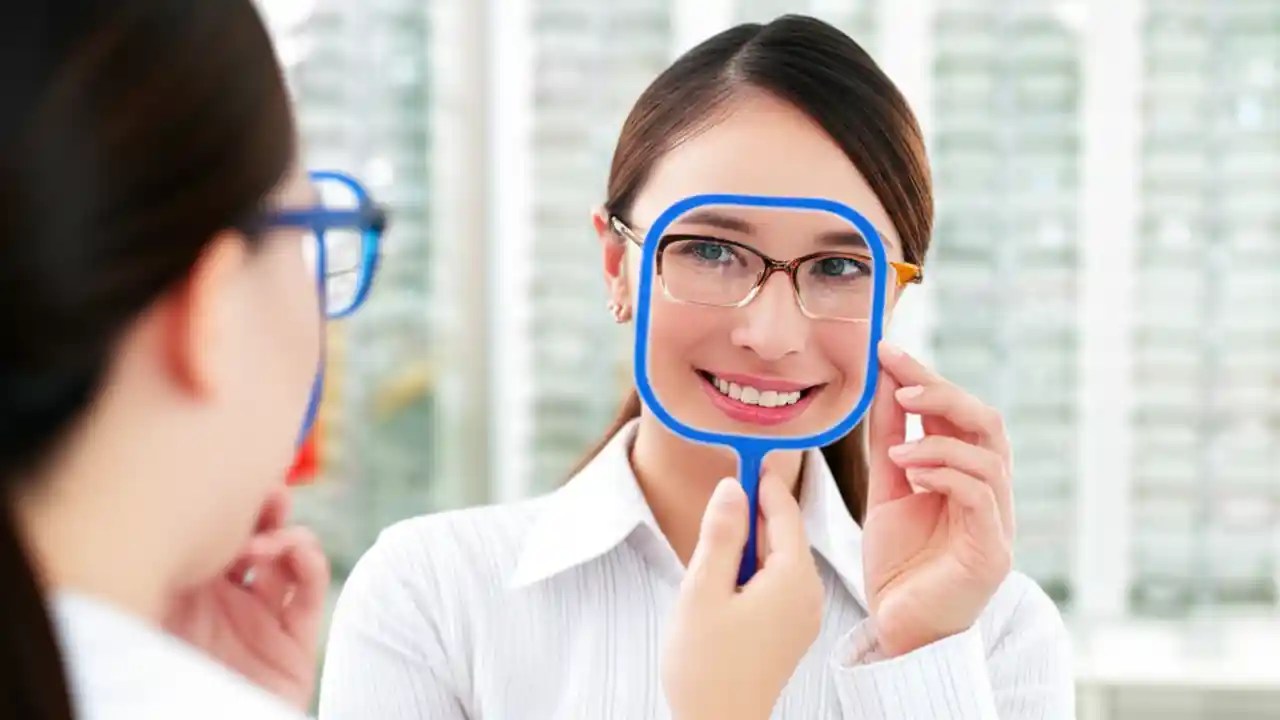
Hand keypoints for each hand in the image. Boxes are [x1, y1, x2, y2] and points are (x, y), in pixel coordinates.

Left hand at [163, 488, 329, 709]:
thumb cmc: (153, 674)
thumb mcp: (149, 605)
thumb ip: (166, 565)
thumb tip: (183, 509)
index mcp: (184, 592)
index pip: (211, 535)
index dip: (228, 505)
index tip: (233, 480)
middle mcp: (223, 602)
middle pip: (253, 537)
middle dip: (264, 509)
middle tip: (265, 494)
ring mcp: (261, 621)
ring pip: (287, 556)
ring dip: (286, 535)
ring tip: (266, 543)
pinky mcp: (293, 644)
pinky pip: (309, 592)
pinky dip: (310, 564)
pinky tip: (296, 555)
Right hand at [663, 474, 823, 719]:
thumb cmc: (706, 666)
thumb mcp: (702, 590)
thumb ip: (720, 534)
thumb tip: (732, 486)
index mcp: (794, 579)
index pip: (785, 512)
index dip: (764, 480)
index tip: (749, 451)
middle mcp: (809, 595)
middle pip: (784, 535)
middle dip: (756, 511)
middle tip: (728, 484)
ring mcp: (803, 617)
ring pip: (780, 560)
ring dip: (751, 543)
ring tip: (716, 541)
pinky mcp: (791, 633)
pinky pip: (778, 584)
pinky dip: (755, 570)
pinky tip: (725, 580)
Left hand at [862, 341, 1014, 657]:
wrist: (898, 628)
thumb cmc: (899, 563)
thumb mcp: (888, 488)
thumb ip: (889, 441)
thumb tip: (884, 385)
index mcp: (968, 474)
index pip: (960, 414)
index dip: (928, 379)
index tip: (888, 352)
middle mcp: (991, 492)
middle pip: (986, 423)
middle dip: (942, 395)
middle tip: (899, 384)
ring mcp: (997, 522)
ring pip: (988, 455)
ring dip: (937, 439)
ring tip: (897, 450)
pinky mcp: (991, 552)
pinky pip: (980, 494)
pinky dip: (945, 472)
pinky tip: (910, 472)